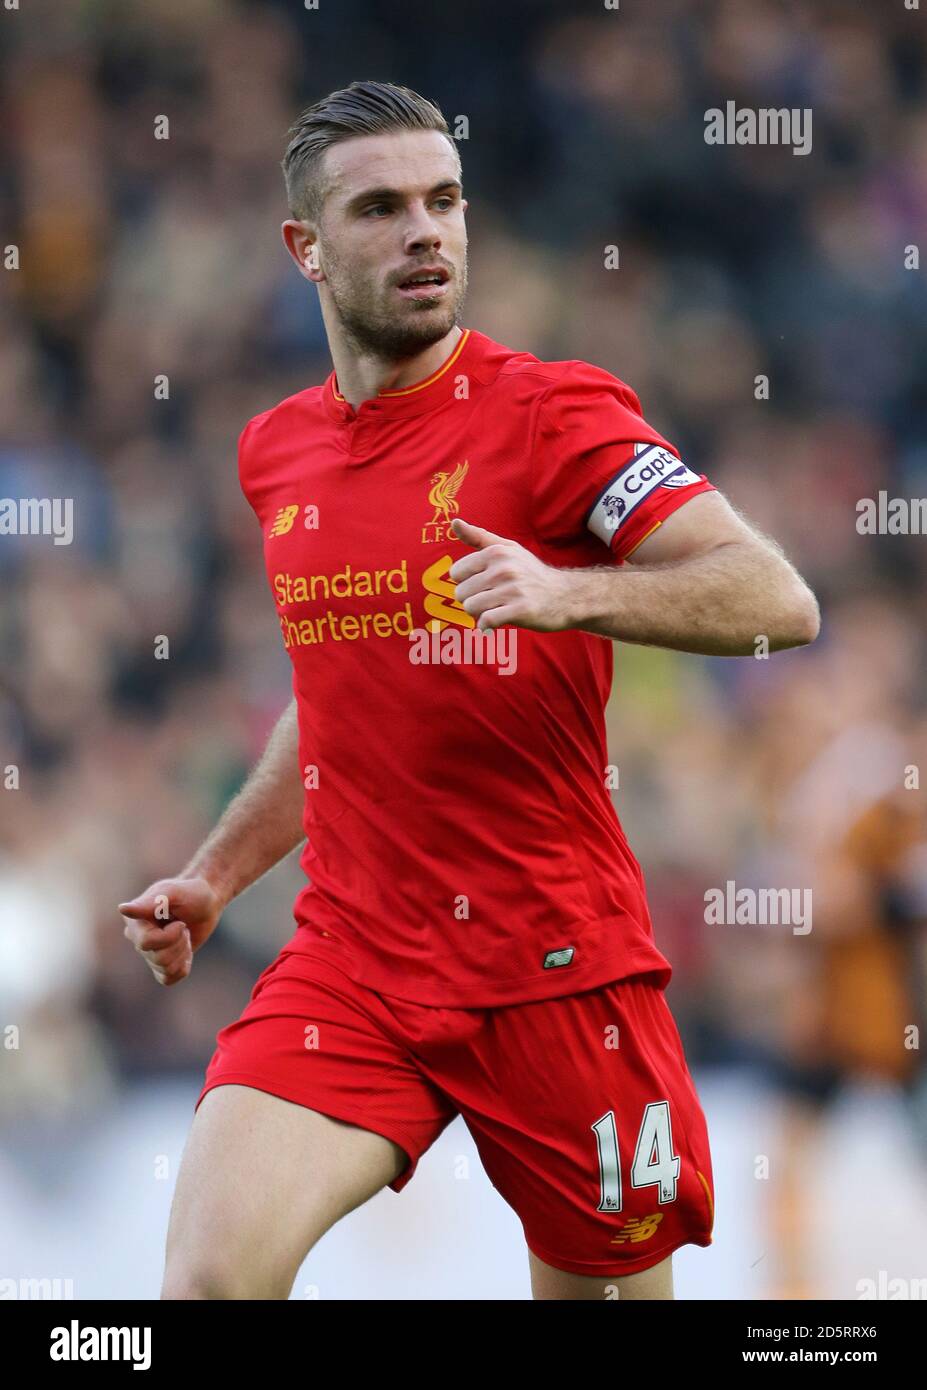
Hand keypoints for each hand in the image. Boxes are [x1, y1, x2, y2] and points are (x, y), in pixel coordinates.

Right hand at [118, 876, 223, 986]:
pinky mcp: (161, 965)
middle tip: (183, 926)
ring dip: (183, 952)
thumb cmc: (190, 892)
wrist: (207, 902)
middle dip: (179, 943)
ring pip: (166, 969)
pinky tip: (185, 950)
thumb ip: (149, 902)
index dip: (170, 936)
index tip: (180, 922)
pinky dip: (183, 966)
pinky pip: (168, 979)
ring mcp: (149, 953)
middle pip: (158, 958)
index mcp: (134, 922)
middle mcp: (137, 939)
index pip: (146, 943)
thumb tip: (122, 908)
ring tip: (184, 935)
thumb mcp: (173, 893)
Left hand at [448, 518, 572, 631]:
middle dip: (472, 600)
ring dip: (479, 613)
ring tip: (493, 609)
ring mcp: (513, 589)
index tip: (482, 584)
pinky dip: (487, 625)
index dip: (466, 582)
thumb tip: (454, 522)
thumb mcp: (508, 549)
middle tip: (490, 600)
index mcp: (497, 552)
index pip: (456, 572)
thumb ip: (478, 537)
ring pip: (471, 607)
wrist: (565, 595)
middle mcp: (504, 568)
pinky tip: (495, 623)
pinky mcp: (521, 610)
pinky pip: (487, 621)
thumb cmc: (530, 573)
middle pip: (461, 592)